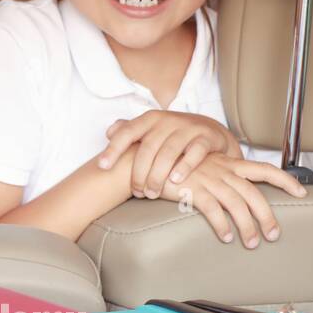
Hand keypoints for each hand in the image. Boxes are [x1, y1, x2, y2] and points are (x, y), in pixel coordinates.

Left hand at [98, 110, 242, 198]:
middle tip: (136, 193)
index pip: (127, 132)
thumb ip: (129, 130)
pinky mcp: (206, 137)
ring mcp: (188, 128)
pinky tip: (175, 180)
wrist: (210, 131)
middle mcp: (167, 121)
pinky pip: (195, 152)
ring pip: (169, 152)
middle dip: (139, 172)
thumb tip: (108, 132)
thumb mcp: (151, 130)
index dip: (114, 149)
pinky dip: (184, 166)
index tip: (102, 166)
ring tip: (151, 193)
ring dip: (158, 175)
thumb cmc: (172, 135)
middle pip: (148, 148)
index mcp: (150, 119)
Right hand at [152, 153, 306, 247]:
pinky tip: (227, 237)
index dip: (285, 179)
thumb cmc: (171, 167)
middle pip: (254, 193)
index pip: (264, 169)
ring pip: (237, 204)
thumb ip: (219, 177)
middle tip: (273, 235)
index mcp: (227, 164)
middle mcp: (222, 170)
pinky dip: (223, 225)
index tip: (302, 191)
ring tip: (251, 243)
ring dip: (247, 226)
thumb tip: (232, 193)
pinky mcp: (193, 190)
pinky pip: (213, 210)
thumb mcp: (201, 167)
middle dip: (267, 215)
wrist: (145, 161)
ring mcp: (208, 180)